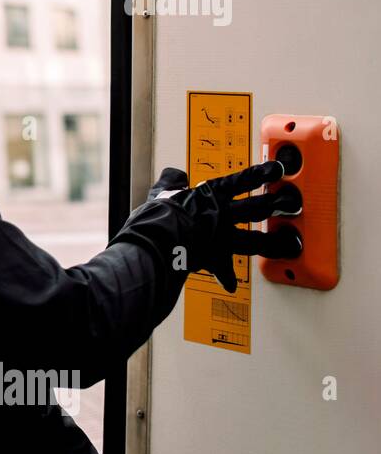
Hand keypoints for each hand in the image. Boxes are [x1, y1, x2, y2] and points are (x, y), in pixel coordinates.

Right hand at [146, 162, 300, 292]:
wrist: (159, 240)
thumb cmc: (160, 215)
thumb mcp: (162, 191)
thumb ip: (171, 182)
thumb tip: (174, 176)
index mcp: (210, 196)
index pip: (242, 180)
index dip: (262, 174)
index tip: (279, 170)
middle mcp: (222, 215)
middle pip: (257, 208)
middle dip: (277, 205)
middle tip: (293, 203)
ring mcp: (221, 237)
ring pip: (255, 240)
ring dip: (274, 242)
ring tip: (291, 243)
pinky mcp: (213, 258)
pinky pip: (222, 270)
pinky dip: (225, 277)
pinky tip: (230, 284)